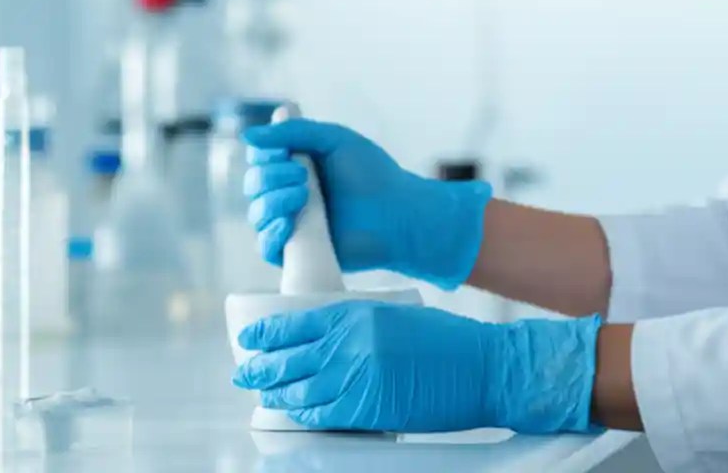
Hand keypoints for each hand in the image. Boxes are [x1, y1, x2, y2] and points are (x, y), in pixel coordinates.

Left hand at [232, 300, 602, 433]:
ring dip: (278, 393)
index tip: (248, 338)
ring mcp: (360, 376)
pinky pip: (325, 414)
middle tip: (242, 372)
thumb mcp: (396, 315)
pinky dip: (305, 414)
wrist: (485, 366)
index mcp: (357, 313)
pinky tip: (293, 413)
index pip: (295, 321)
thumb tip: (325, 340)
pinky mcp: (371, 407)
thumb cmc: (447, 340)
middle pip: (291, 357)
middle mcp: (352, 342)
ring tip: (262, 394)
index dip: (266, 332)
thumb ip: (359, 324)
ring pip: (302, 389)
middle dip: (261, 367)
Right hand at [243, 120, 492, 288]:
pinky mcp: (298, 253)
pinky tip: (287, 225)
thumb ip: (293, 132)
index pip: (259, 159)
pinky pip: (265, 247)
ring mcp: (292, 226)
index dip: (265, 155)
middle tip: (303, 177)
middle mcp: (289, 195)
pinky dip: (270, 234)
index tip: (287, 153)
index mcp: (295, 167)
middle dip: (272, 177)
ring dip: (274, 202)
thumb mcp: (334, 139)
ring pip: (258, 214)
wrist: (398, 216)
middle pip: (254, 185)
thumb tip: (248, 137)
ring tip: (304, 198)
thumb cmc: (373, 175)